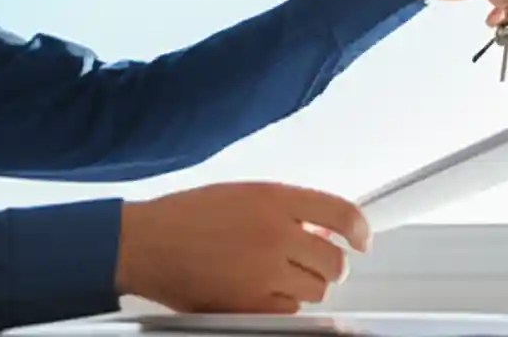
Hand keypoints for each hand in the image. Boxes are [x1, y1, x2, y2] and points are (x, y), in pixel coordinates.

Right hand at [114, 182, 370, 313]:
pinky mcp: (250, 304)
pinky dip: (283, 306)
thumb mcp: (243, 194)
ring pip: (317, 290)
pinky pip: (290, 312)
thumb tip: (324, 230)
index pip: (341, 214)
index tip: (361, 240)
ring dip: (305, 286)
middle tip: (313, 263)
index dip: (360, 230)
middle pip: (335, 262)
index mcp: (274, 199)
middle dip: (328, 265)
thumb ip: (286, 209)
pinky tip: (261, 291)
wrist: (146, 243)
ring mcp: (264, 271)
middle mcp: (275, 233)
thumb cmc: (188, 216)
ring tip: (277, 276)